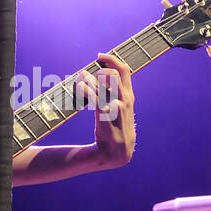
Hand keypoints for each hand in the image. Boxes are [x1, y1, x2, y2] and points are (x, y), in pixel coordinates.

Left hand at [79, 52, 135, 168]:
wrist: (116, 154)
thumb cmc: (116, 129)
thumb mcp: (120, 110)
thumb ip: (113, 93)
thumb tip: (94, 74)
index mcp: (129, 96)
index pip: (124, 70)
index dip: (112, 59)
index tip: (100, 56)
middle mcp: (125, 101)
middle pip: (115, 75)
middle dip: (101, 69)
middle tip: (90, 73)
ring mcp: (117, 110)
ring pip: (104, 86)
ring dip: (90, 79)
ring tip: (81, 79)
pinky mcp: (106, 119)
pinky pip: (96, 100)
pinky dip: (87, 90)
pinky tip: (80, 87)